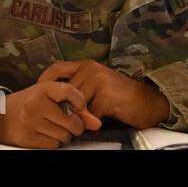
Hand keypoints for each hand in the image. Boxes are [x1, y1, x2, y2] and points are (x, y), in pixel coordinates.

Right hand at [0, 61, 102, 148]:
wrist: (0, 116)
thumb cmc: (30, 103)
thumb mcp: (49, 97)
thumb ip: (74, 106)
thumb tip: (96, 123)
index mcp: (42, 88)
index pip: (70, 92)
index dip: (80, 102)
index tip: (81, 108)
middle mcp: (36, 104)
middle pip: (72, 122)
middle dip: (74, 126)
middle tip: (67, 123)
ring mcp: (31, 122)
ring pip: (65, 136)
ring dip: (64, 136)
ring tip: (53, 128)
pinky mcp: (28, 138)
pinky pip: (54, 145)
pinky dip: (54, 143)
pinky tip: (46, 135)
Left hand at [51, 60, 170, 129]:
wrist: (150, 102)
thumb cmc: (122, 97)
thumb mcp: (98, 86)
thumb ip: (80, 89)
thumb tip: (59, 102)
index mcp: (86, 65)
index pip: (56, 69)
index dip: (44, 81)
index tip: (38, 93)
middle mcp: (90, 69)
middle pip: (64, 91)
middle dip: (64, 106)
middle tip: (65, 117)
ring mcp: (98, 81)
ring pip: (76, 103)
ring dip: (79, 116)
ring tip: (85, 121)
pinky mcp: (105, 96)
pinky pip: (90, 114)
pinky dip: (93, 121)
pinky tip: (100, 121)